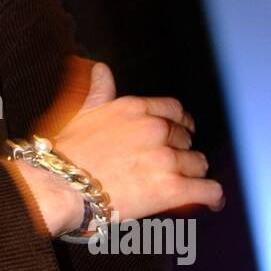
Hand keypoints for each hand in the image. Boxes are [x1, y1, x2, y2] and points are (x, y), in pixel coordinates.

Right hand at [51, 61, 223, 222]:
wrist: (58, 187)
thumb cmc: (64, 154)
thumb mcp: (80, 112)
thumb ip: (98, 91)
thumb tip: (100, 69)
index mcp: (135, 108)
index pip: (175, 111)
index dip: (180, 124)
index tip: (180, 133)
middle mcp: (154, 129)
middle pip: (186, 139)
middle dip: (181, 152)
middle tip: (171, 166)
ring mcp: (165, 158)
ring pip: (199, 164)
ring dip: (192, 175)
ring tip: (185, 186)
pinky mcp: (172, 188)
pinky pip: (208, 190)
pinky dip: (212, 197)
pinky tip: (211, 201)